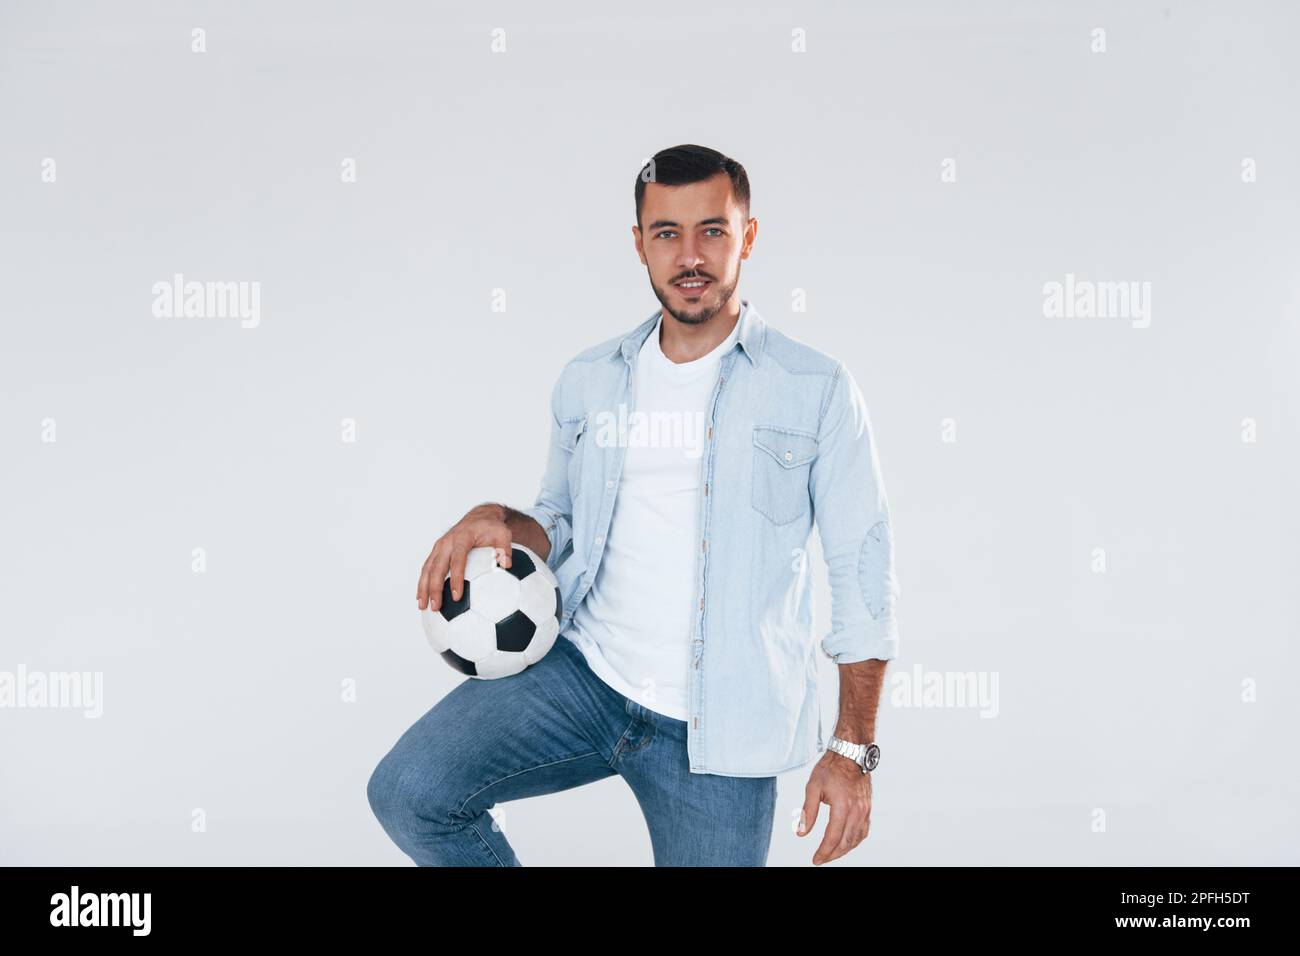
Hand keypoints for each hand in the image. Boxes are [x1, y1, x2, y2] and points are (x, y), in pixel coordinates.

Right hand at [417, 504, 513, 611]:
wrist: (479, 518)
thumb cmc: (492, 528)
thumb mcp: (503, 534)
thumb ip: (505, 549)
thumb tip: (507, 565)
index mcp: (462, 538)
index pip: (457, 560)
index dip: (455, 578)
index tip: (456, 596)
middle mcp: (447, 542)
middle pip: (437, 567)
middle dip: (434, 588)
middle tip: (436, 607)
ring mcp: (439, 547)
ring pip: (428, 569)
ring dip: (423, 588)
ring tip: (423, 606)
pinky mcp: (436, 552)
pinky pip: (427, 568)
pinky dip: (423, 583)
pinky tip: (422, 598)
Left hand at [796, 749, 872, 864]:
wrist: (851, 753)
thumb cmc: (831, 767)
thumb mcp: (813, 787)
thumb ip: (808, 812)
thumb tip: (801, 832)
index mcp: (843, 806)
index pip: (833, 837)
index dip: (823, 851)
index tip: (815, 860)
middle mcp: (857, 811)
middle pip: (846, 842)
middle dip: (833, 854)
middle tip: (821, 859)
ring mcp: (865, 810)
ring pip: (856, 839)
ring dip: (844, 850)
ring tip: (831, 853)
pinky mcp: (868, 808)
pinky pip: (864, 831)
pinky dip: (855, 841)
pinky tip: (846, 842)